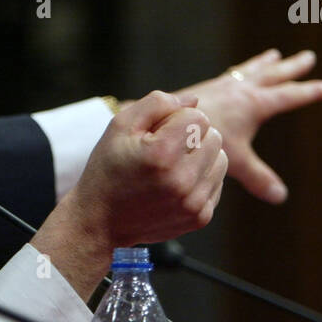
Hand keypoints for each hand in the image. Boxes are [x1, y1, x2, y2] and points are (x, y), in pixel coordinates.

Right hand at [34, 91, 226, 297]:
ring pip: (221, 159)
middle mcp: (182, 181)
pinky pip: (217, 183)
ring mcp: (193, 203)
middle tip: (164, 149)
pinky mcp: (200, 218)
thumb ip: (157, 103)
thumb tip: (195, 101)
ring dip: (201, 157)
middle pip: (214, 137)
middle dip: (192, 137)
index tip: (156, 133)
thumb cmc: (108, 168)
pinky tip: (176, 184)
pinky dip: (201, 179)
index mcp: (161, 154)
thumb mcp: (120, 126)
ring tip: (172, 166)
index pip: (198, 117)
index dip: (177, 118)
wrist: (100, 221)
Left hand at [175, 48, 321, 203]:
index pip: (291, 96)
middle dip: (292, 68)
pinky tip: (233, 74)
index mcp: (254, 104)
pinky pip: (229, 76)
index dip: (312, 92)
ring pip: (250, 71)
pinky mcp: (205, 89)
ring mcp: (221, 87)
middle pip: (273, 75)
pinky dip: (238, 72)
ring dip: (264, 64)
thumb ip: (258, 178)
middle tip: (308, 57)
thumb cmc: (199, 141)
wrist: (164, 123)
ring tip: (272, 55)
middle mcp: (240, 90)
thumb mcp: (234, 161)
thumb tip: (280, 197)